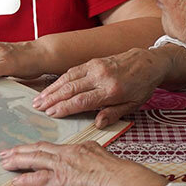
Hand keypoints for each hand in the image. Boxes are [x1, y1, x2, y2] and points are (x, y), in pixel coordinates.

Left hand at [0, 141, 167, 185]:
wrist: (122, 184)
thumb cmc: (121, 177)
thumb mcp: (107, 161)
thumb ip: (96, 161)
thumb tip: (93, 167)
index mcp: (81, 148)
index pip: (54, 147)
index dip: (39, 148)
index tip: (30, 150)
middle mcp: (69, 154)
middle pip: (39, 149)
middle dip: (21, 150)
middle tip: (7, 152)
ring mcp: (63, 167)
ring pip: (34, 160)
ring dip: (17, 161)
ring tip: (5, 162)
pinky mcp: (60, 182)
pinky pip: (37, 179)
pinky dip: (25, 179)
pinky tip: (15, 181)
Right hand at [33, 47, 173, 127]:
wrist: (149, 62)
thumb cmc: (141, 86)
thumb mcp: (133, 105)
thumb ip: (114, 114)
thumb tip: (97, 123)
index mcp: (111, 90)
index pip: (82, 101)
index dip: (64, 108)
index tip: (50, 114)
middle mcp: (101, 77)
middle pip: (70, 89)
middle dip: (51, 99)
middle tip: (37, 107)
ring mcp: (96, 66)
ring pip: (68, 78)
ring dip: (52, 88)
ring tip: (39, 98)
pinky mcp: (93, 61)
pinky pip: (73, 71)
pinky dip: (60, 79)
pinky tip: (51, 87)